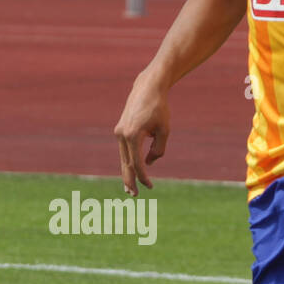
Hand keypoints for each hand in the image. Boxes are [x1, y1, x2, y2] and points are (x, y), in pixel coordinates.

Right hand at [114, 74, 170, 195]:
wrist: (147, 88)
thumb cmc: (159, 108)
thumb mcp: (164, 130)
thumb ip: (158, 149)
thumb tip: (148, 163)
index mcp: (133, 135)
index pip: (137, 163)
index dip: (143, 177)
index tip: (150, 187)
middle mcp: (122, 135)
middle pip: (125, 164)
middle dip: (130, 181)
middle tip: (133, 196)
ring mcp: (119, 132)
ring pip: (123, 158)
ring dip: (127, 173)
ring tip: (129, 188)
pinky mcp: (120, 130)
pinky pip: (124, 150)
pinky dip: (127, 162)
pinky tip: (130, 171)